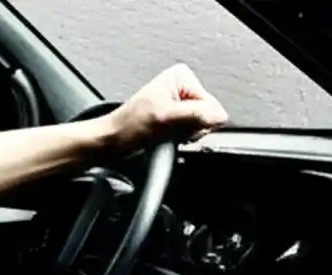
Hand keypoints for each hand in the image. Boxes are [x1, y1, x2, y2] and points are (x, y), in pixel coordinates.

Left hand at [105, 64, 229, 152]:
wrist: (112, 141)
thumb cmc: (128, 126)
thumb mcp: (164, 118)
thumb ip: (195, 115)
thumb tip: (219, 115)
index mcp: (182, 76)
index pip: (212, 106)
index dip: (195, 121)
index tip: (174, 122)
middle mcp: (183, 86)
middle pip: (209, 115)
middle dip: (191, 127)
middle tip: (168, 129)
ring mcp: (181, 101)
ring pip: (202, 125)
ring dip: (185, 134)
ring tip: (164, 132)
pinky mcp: (176, 115)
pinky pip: (192, 130)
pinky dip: (181, 137)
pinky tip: (166, 136)